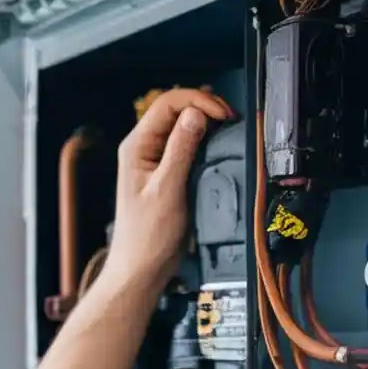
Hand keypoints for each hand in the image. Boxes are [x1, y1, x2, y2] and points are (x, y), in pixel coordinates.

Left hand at [106, 89, 233, 282]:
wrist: (143, 267)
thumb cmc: (147, 236)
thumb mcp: (167, 190)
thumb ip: (181, 150)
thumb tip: (196, 115)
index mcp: (136, 147)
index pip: (167, 104)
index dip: (197, 100)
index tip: (223, 114)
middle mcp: (143, 149)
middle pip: (176, 111)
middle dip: (205, 108)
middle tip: (231, 120)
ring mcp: (154, 160)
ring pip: (182, 127)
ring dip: (206, 124)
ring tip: (228, 130)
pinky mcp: (167, 173)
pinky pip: (186, 146)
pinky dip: (204, 141)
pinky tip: (218, 147)